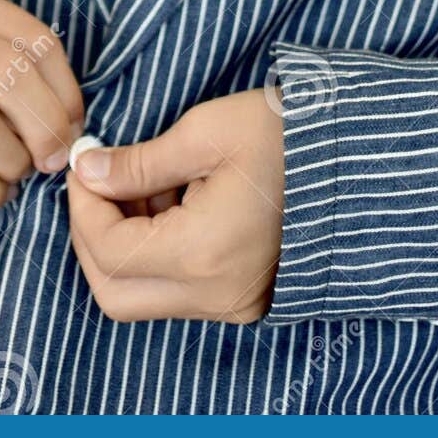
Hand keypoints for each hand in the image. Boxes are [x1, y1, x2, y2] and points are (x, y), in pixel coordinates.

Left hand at [66, 90, 282, 322]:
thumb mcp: (205, 133)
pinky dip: (154, 254)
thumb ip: (138, 163)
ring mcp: (232, 304)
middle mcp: (215, 294)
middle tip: (95, 183)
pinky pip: (175, 291)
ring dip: (122, 246)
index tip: (84, 164)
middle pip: (114, 294)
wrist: (354, 158)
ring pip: (142, 297)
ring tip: (140, 184)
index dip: (83, 207)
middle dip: (91, 237)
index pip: (108, 250)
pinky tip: (168, 202)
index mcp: (203, 252)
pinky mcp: (243, 300)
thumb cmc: (284, 136)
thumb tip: (88, 172)